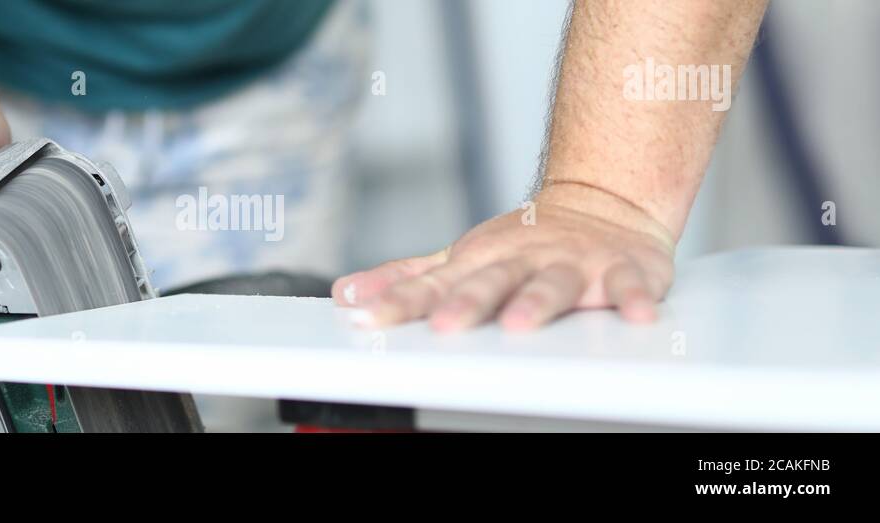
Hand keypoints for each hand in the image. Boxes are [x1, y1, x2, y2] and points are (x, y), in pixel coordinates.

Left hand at [332, 183, 676, 331]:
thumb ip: (409, 277)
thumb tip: (348, 293)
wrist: (603, 202)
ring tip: (520, 324)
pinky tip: (635, 314)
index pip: (431, 284)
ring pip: (551, 283)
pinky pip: (627, 284)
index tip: (368, 318)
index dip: (399, 300)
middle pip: (489, 282)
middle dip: (466, 302)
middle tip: (445, 325)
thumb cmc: (523, 241)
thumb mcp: (461, 255)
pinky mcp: (618, 270)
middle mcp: (520, 259)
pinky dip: (633, 296)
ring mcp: (569, 263)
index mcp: (478, 259)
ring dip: (537, 302)